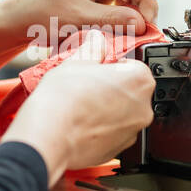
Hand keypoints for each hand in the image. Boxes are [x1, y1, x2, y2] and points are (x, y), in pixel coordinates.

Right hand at [1, 30, 155, 185]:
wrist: (48, 138)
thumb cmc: (62, 101)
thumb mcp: (76, 62)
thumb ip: (93, 48)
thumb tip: (97, 40)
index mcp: (139, 80)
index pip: (135, 65)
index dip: (114, 65)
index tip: (99, 68)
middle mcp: (143, 108)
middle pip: (131, 90)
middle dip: (112, 87)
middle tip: (87, 86)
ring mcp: (131, 132)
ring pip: (122, 113)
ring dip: (107, 108)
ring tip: (81, 105)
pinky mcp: (118, 150)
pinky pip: (112, 133)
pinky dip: (101, 128)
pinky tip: (81, 122)